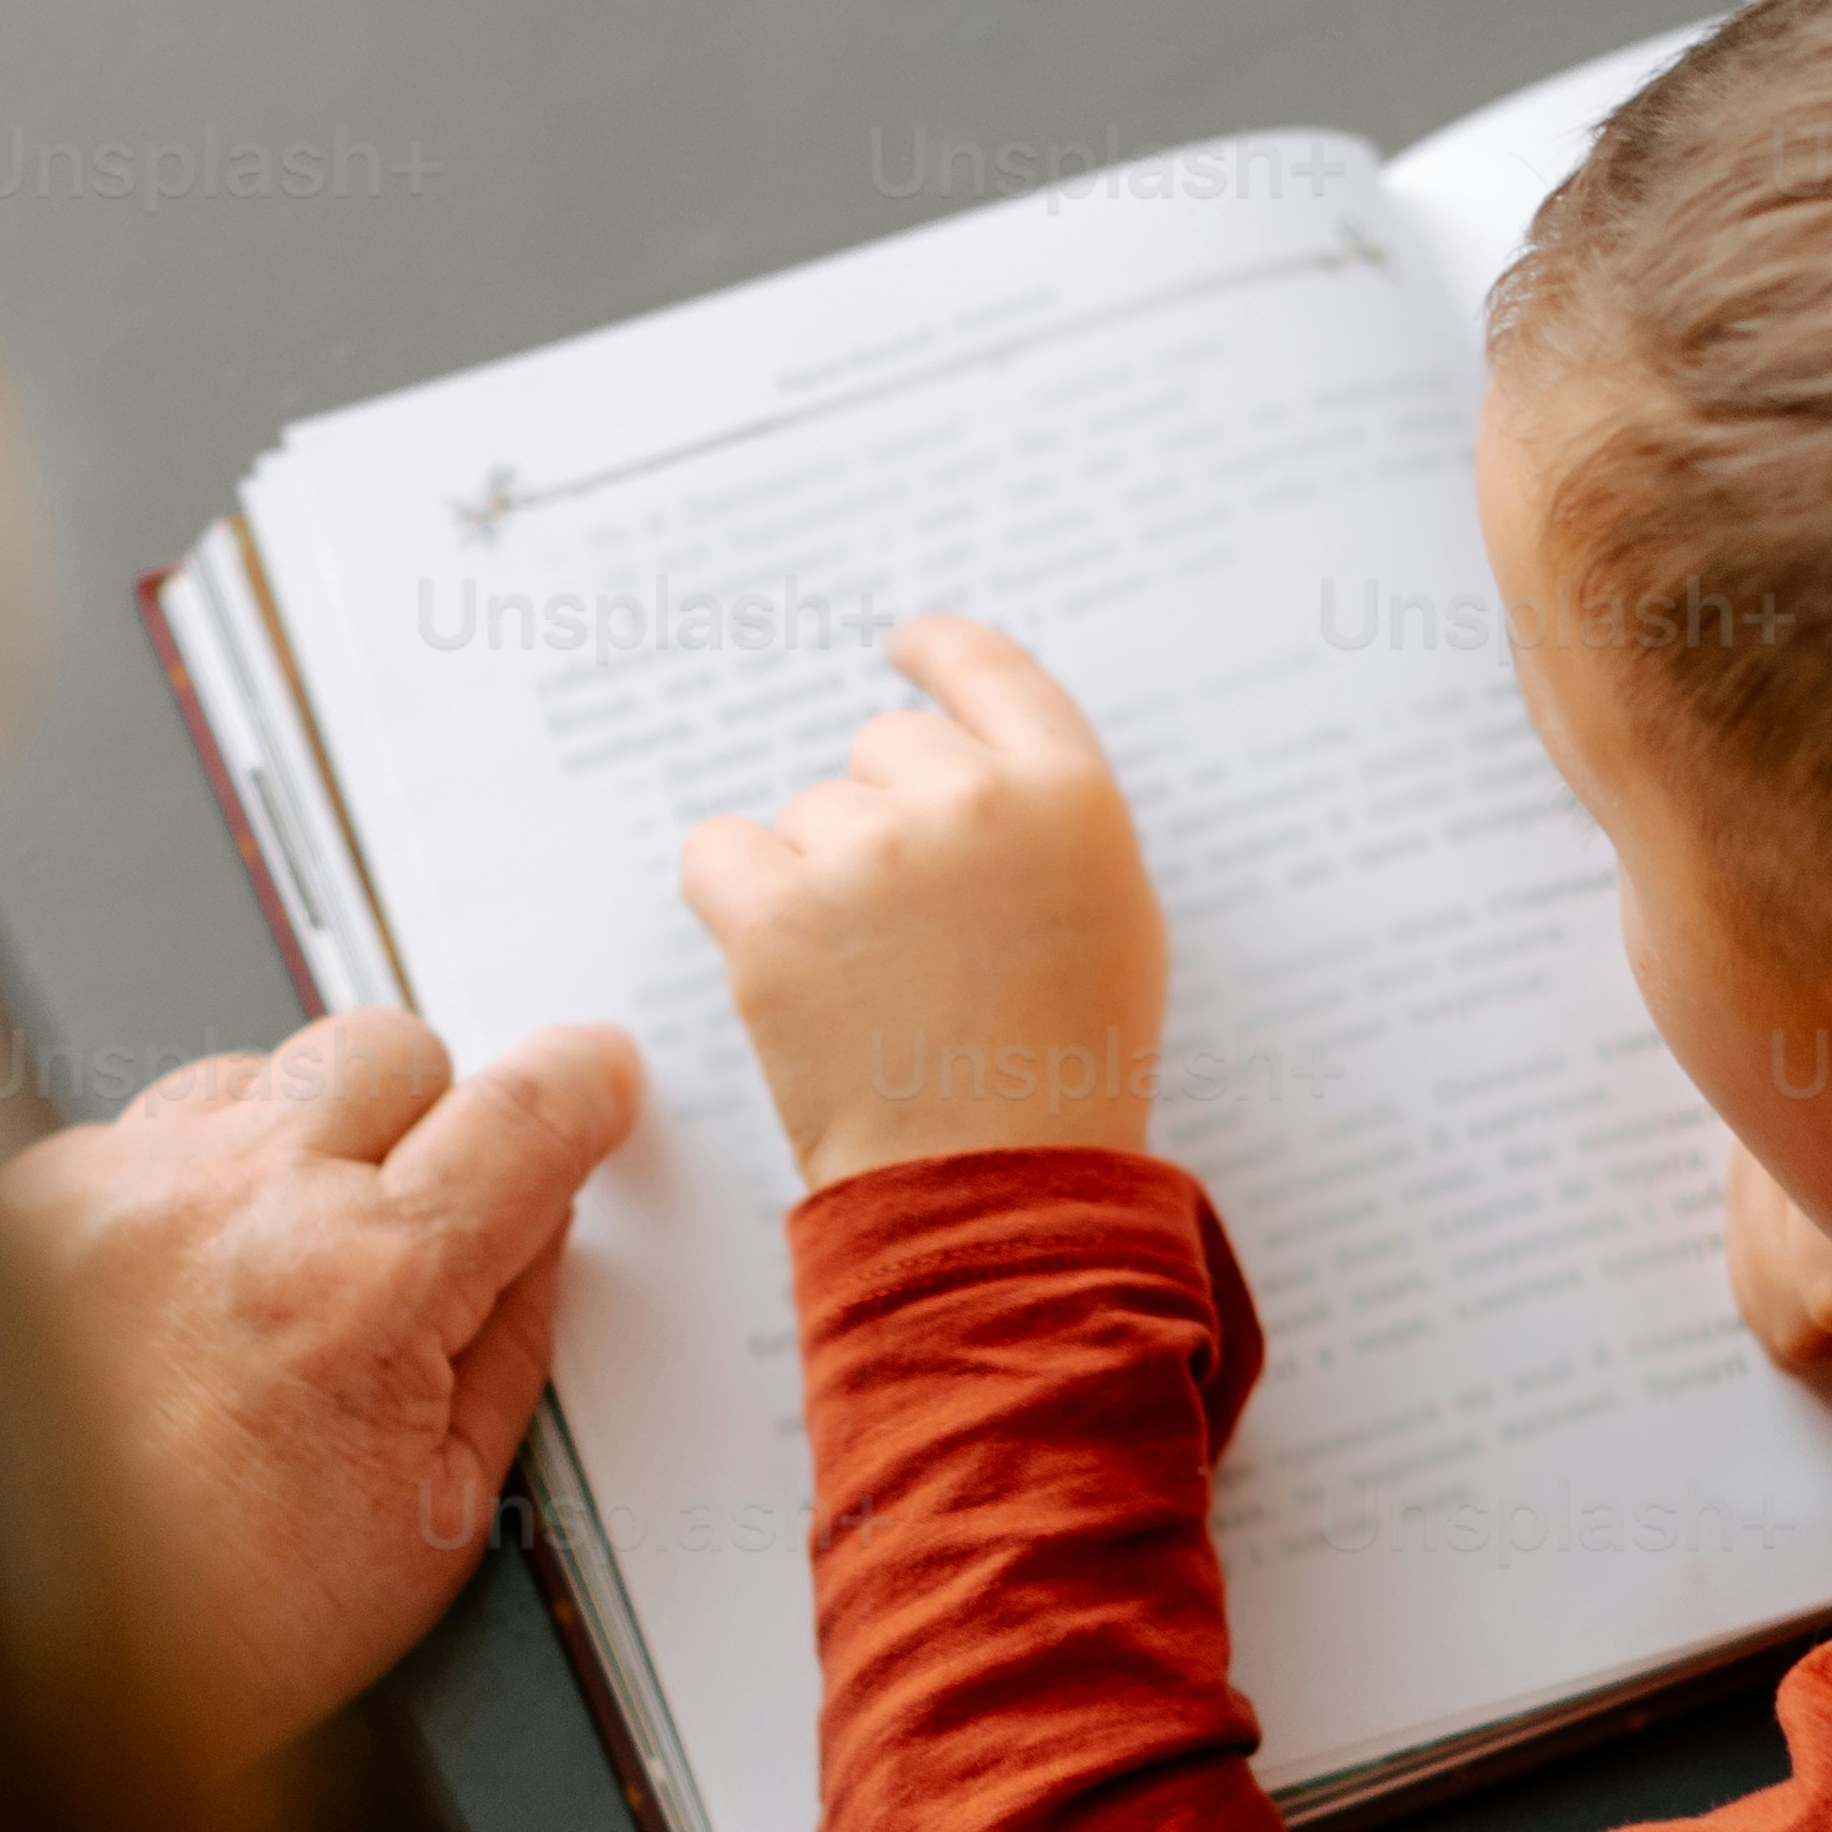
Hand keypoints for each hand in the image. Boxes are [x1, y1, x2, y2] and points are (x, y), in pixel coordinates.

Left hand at [0, 1011, 639, 1764]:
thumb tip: (534, 1237)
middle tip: (421, 1212)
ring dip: (297, 1146)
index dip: (580, 1086)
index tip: (593, 1080)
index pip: (521, 1117)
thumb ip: (505, 1349)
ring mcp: (119, 1188)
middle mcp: (234, 1205)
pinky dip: (182, 1192)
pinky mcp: (29, 1199)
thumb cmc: (220, 1623)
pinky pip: (142, 1133)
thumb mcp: (438, 1516)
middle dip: (432, 1113)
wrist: (24, 1662)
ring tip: (277, 1277)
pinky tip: (178, 1299)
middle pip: (391, 1049)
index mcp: (364, 1287)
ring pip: (260, 1075)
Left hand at [679, 614, 1167, 1189]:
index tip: (904, 646)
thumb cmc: (1064, 1068)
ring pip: (806, 817)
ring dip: (820, 880)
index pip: (991, 673)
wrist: (999, 1185)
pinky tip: (789, 966)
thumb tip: (969, 769)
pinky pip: (720, 853)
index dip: (938, 651)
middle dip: (884, 820)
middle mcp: (969, 799)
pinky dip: (740, 902)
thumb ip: (1046, 822)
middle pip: (884, 751)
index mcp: (1067, 792)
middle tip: (913, 932)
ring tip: (873, 986)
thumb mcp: (1110, 917)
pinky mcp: (776, 912)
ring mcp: (868, 850)